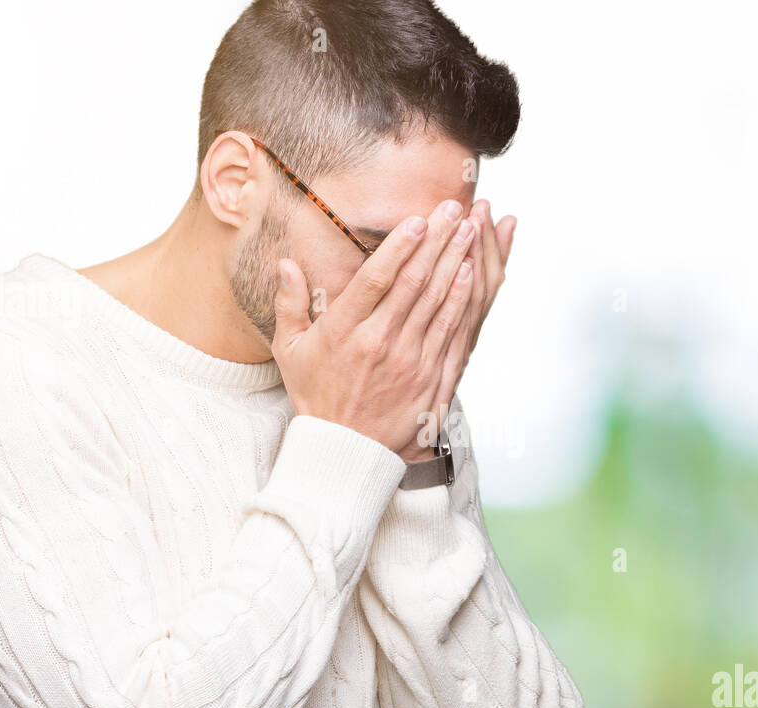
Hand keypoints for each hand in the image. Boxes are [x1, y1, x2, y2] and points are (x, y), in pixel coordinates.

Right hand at [272, 199, 479, 455]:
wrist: (346, 450)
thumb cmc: (317, 396)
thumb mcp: (289, 351)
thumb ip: (288, 304)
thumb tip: (286, 263)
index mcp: (344, 332)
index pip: (376, 280)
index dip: (400, 247)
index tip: (417, 219)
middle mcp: (380, 343)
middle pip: (414, 283)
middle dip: (436, 241)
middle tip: (454, 207)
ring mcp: (410, 361)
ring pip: (438, 302)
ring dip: (456, 261)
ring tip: (470, 229)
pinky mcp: (432, 377)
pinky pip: (451, 332)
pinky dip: (463, 300)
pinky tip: (471, 273)